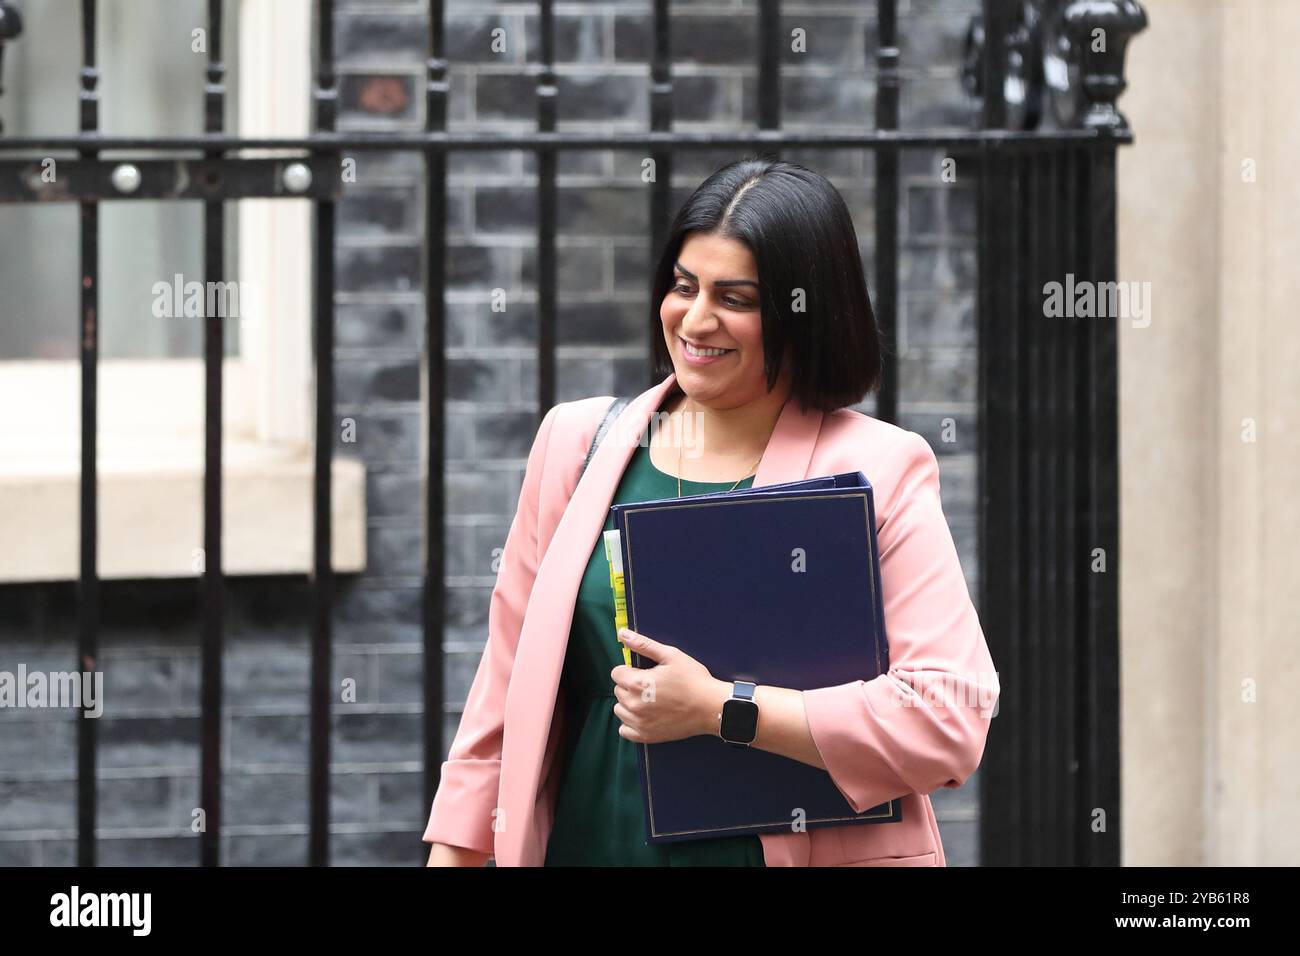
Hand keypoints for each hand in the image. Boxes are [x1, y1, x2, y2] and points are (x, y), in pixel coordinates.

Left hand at [610, 628, 726, 743]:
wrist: (712, 707)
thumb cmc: (693, 679)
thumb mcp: (670, 655)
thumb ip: (643, 644)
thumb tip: (622, 633)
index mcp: (637, 683)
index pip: (616, 673)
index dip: (630, 670)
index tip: (645, 672)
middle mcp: (633, 705)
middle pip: (618, 690)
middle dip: (630, 685)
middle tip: (652, 685)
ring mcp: (639, 723)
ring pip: (620, 709)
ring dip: (629, 703)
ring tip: (650, 700)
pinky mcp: (646, 736)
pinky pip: (624, 730)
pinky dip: (631, 723)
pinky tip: (645, 716)